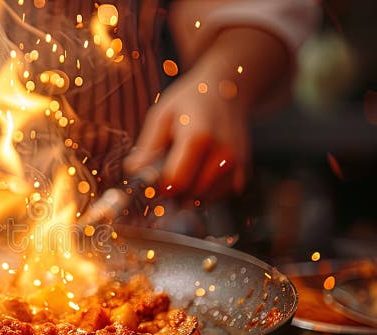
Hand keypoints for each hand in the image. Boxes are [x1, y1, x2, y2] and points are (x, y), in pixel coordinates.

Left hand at [124, 70, 249, 199]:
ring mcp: (237, 166)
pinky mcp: (243, 174)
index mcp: (199, 137)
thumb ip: (147, 147)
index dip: (159, 185)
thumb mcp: (162, 116)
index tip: (152, 175)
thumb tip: (134, 172)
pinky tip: (199, 169)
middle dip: (172, 190)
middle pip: (189, 195)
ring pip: (202, 200)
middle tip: (166, 169)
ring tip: (184, 165)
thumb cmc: (189, 102)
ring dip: (188, 192)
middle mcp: (224, 154)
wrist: (228, 91)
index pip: (175, 183)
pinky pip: (216, 197)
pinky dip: (204, 190)